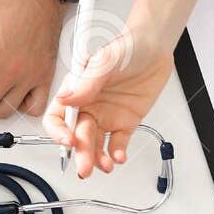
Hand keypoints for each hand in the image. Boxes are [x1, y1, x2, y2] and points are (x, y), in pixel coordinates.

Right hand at [43, 26, 173, 177]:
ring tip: (105, 166)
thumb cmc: (127, 46)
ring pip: (96, 144)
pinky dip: (117, 153)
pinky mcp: (125, 122)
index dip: (59, 132)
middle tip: (84, 168)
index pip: (58, 117)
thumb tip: (65, 99)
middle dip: (81, 153)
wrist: (155, 45)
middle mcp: (88, 106)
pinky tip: (118, 156)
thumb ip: (86, 83)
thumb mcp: (104, 61)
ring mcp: (106, 116)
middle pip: (77, 136)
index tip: (69, 141)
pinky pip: (118, 143)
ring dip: (97, 158)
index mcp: (76, 91)